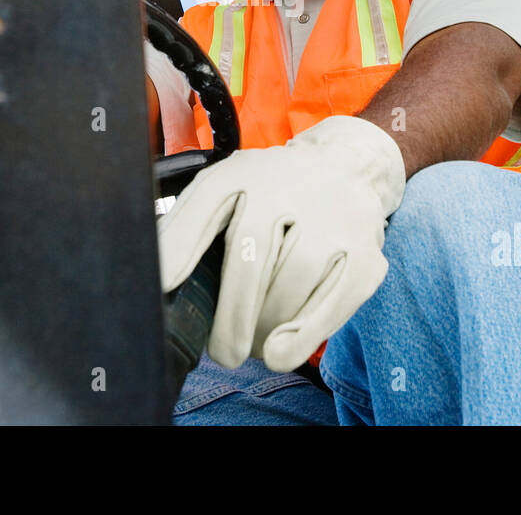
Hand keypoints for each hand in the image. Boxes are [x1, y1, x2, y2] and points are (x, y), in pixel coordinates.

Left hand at [158, 115, 405, 371]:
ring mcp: (331, 221)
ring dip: (263, 331)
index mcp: (243, 173)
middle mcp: (288, 189)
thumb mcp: (227, 190)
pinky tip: (281, 352)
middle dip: (230, 318)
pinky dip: (302, 337)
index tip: (162, 283)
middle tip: (223, 352)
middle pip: (249, 262)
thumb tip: (156, 279)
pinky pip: (331, 306)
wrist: (348, 169)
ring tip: (254, 344)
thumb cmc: (273, 192)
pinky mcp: (364, 255)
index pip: (205, 205)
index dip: (180, 246)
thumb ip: (189, 226)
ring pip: (288, 289)